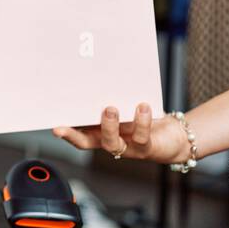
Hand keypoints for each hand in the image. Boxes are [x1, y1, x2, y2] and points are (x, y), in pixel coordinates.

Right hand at [53, 104, 189, 164]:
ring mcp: (127, 148)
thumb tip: (101, 79)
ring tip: (110, 108)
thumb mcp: (127, 107)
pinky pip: (141, 137)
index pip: (77, 133)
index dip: (64, 130)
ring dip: (108, 126)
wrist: (176, 137)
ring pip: (111, 142)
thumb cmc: (146, 120)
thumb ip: (114, 99)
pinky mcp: (146, 149)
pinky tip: (142, 107)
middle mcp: (110, 142)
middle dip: (72, 135)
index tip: (52, 124)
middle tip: (61, 126)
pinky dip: (141, 121)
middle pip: (85, 143)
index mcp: (100, 132)